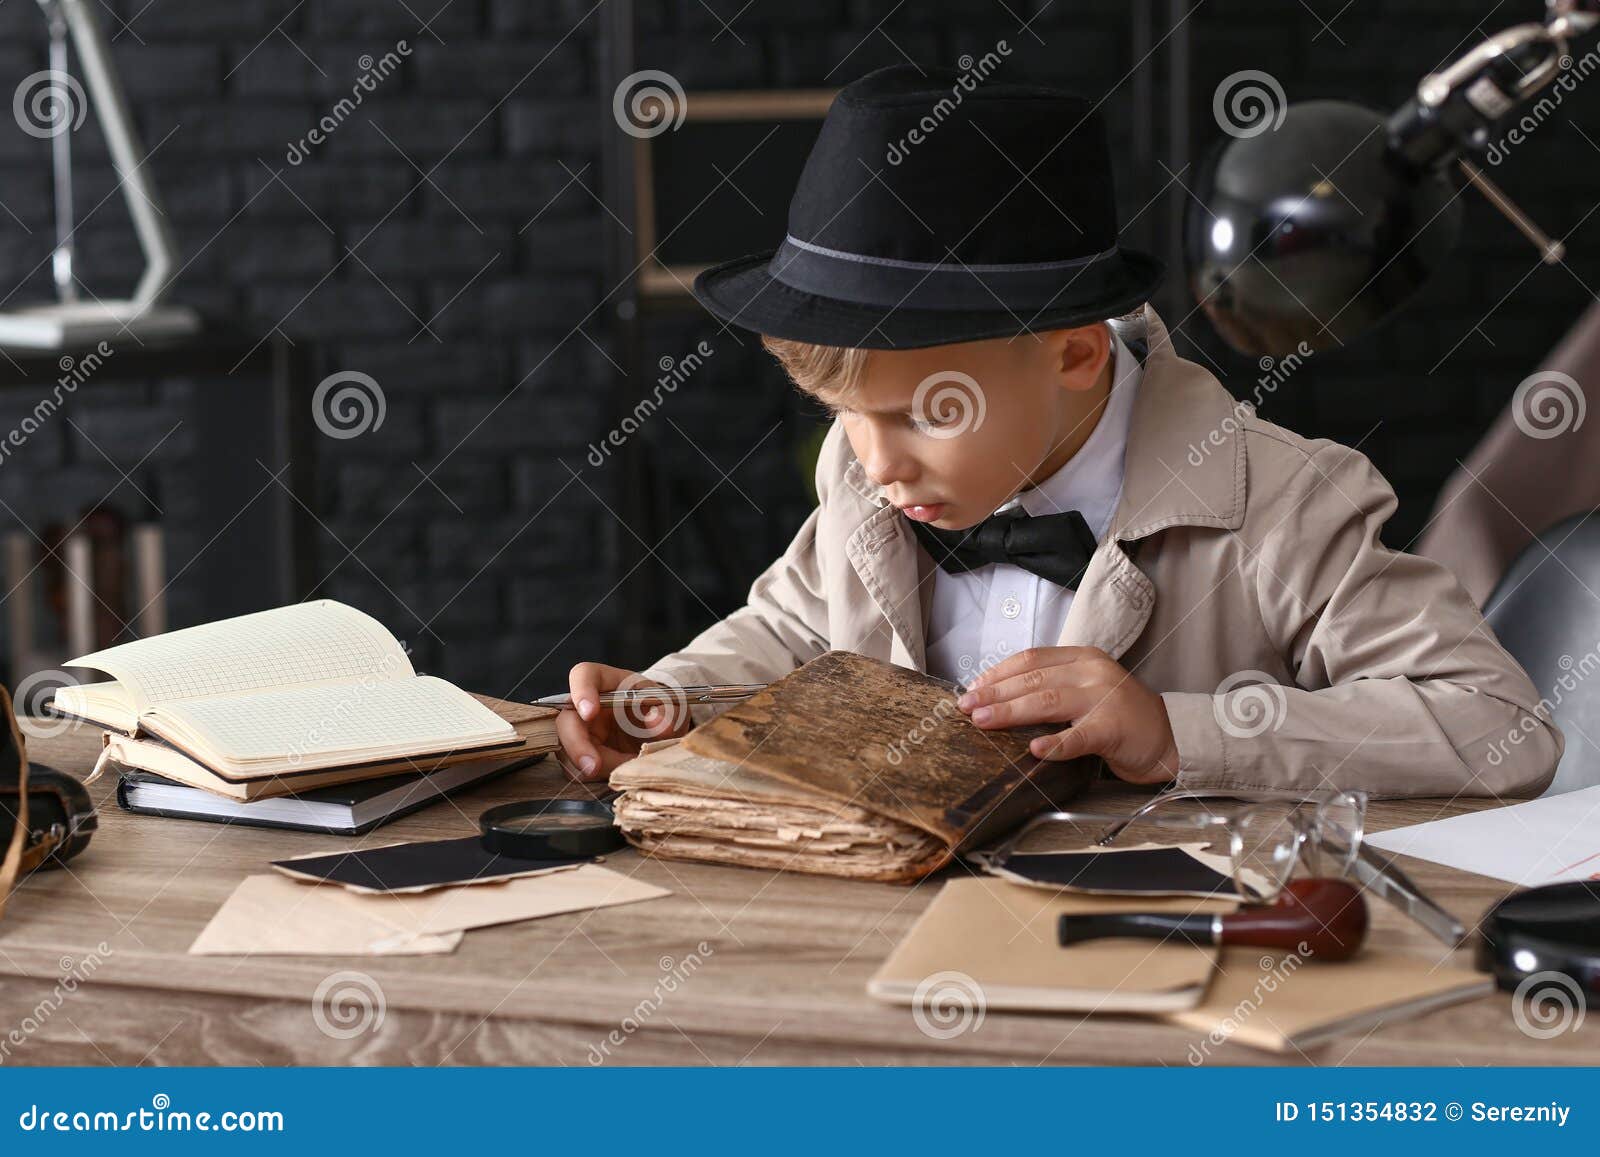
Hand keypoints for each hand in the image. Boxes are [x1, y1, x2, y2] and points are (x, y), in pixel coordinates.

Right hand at [555, 663, 693, 781]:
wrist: (660, 730)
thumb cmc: (660, 709)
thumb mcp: (670, 706)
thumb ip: (666, 713)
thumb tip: (657, 722)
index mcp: (605, 681)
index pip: (583, 675)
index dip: (582, 692)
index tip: (590, 712)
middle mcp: (586, 705)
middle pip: (567, 721)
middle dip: (578, 745)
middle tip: (594, 767)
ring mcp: (581, 731)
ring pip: (570, 751)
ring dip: (597, 765)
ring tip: (628, 766)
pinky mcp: (583, 753)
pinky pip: (580, 768)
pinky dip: (600, 774)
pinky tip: (622, 772)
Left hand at [955, 646, 1178, 784]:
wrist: (1170, 736)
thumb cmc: (1121, 717)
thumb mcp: (1087, 689)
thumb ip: (1052, 687)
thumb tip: (1000, 698)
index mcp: (1082, 658)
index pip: (1031, 659)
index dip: (998, 672)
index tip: (973, 686)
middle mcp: (1092, 672)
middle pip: (1033, 679)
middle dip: (995, 693)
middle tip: (967, 706)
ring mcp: (1104, 698)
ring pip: (1048, 701)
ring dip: (1010, 712)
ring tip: (984, 721)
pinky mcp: (1114, 728)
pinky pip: (1079, 736)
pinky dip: (1055, 744)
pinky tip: (1034, 750)